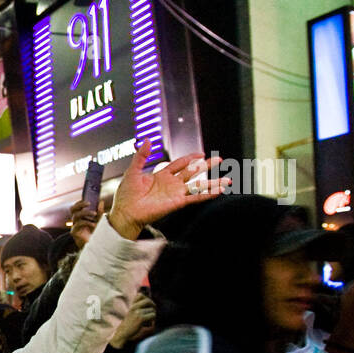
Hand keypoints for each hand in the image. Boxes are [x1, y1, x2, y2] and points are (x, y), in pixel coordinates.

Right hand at [68, 197, 101, 250]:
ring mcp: (74, 226)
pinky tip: (94, 224)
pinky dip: (87, 222)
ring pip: (76, 215)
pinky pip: (79, 224)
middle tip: (89, 203)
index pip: (76, 207)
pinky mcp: (74, 232)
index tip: (87, 199)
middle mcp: (75, 221)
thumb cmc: (96, 232)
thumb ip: (100, 212)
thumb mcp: (99, 220)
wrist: (95, 245)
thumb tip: (101, 202)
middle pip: (72, 209)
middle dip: (80, 204)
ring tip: (94, 214)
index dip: (80, 202)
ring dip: (86, 212)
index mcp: (80, 217)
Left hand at [108, 140, 227, 238]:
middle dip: (206, 166)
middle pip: (193, 172)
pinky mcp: (177, 202)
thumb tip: (148, 140)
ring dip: (213, 182)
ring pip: (198, 185)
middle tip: (220, 160)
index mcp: (161, 176)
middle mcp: (171, 184)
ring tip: (228, 179)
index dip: (190, 158)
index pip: (180, 164)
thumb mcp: (133, 171)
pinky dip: (208, 194)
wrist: (125, 212)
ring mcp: (175, 193)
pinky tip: (219, 190)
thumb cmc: (126, 195)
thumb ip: (141, 156)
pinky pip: (196, 197)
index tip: (201, 154)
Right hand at [110, 293, 156, 348]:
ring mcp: (137, 312)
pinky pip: (152, 315)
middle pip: (148, 301)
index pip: (140, 295)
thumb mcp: (131, 314)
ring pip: (152, 310)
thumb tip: (150, 304)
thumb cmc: (128, 325)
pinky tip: (149, 323)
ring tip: (149, 320)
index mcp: (132, 305)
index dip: (147, 299)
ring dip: (153, 315)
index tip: (148, 306)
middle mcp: (134, 307)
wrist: (123, 333)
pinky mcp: (140, 318)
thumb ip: (138, 308)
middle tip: (153, 311)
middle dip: (153, 306)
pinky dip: (153, 319)